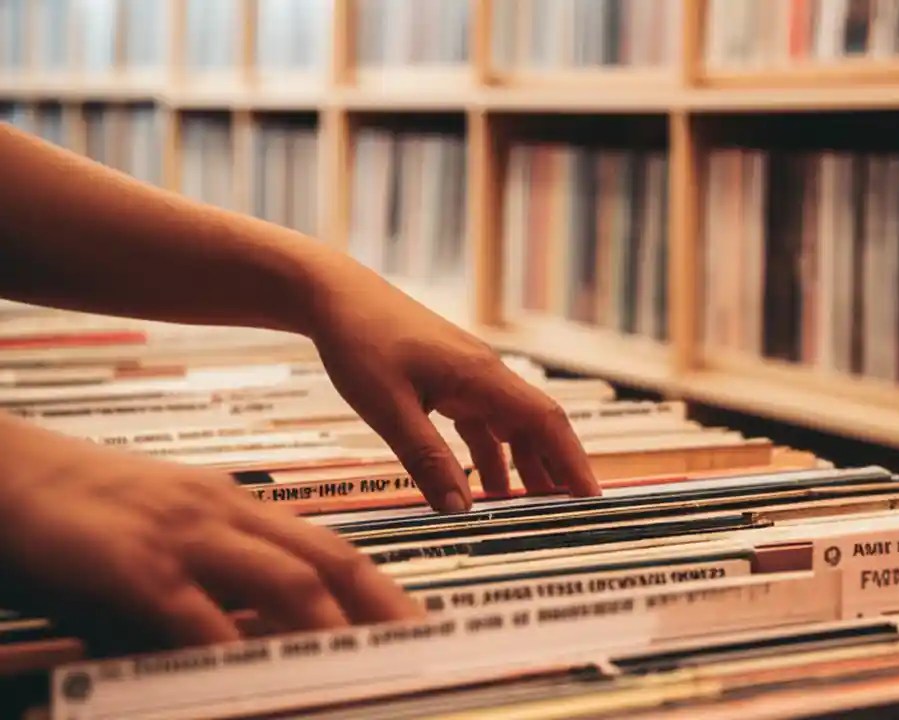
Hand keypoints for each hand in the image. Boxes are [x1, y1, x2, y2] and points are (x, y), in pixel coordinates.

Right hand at [0, 416, 422, 652]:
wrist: (8, 472)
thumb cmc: (85, 513)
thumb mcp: (167, 540)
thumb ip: (215, 583)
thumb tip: (254, 639)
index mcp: (237, 508)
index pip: (331, 549)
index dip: (383, 588)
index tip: (417, 623)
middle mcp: (225, 515)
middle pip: (329, 561)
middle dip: (386, 608)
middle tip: (424, 649)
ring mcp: (185, 536)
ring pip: (286, 583)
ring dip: (334, 632)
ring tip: (370, 669)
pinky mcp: (136, 565)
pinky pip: (199, 616)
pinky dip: (235, 653)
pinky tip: (258, 681)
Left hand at [307, 275, 599, 512]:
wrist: (336, 296)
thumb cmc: (361, 342)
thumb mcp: (388, 410)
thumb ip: (426, 461)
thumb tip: (459, 511)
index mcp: (482, 377)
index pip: (547, 424)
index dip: (573, 463)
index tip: (593, 498)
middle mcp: (486, 376)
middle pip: (539, 429)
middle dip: (557, 472)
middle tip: (571, 517)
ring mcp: (470, 378)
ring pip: (512, 429)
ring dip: (524, 468)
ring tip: (531, 511)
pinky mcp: (450, 382)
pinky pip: (484, 425)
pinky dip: (491, 457)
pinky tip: (486, 487)